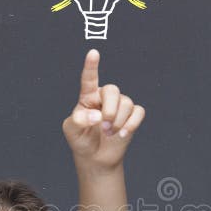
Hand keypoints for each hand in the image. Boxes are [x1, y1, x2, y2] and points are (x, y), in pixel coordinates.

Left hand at [62, 49, 145, 169]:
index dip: (91, 66)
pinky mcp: (132, 116)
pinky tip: (122, 134)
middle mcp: (104, 97)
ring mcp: (120, 106)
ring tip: (109, 133)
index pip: (89, 79)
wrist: (96, 157)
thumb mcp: (72, 130)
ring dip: (118, 122)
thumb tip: (97, 115)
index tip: (93, 53)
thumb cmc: (81, 140)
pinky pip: (138, 112)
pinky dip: (131, 124)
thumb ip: (79, 120)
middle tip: (104, 126)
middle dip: (110, 110)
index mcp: (87, 97)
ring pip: (126, 103)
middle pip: (113, 91)